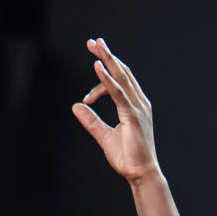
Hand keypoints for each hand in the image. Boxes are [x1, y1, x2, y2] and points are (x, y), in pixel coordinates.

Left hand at [71, 38, 159, 184]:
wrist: (140, 174)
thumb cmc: (127, 157)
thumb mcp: (104, 136)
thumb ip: (91, 121)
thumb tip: (76, 106)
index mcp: (135, 106)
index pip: (120, 82)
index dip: (102, 78)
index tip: (87, 97)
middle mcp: (139, 102)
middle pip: (122, 72)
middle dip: (107, 55)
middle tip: (94, 41)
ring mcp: (137, 107)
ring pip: (121, 77)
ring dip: (107, 60)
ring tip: (96, 45)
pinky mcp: (133, 115)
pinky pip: (118, 93)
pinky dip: (107, 79)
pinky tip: (98, 68)